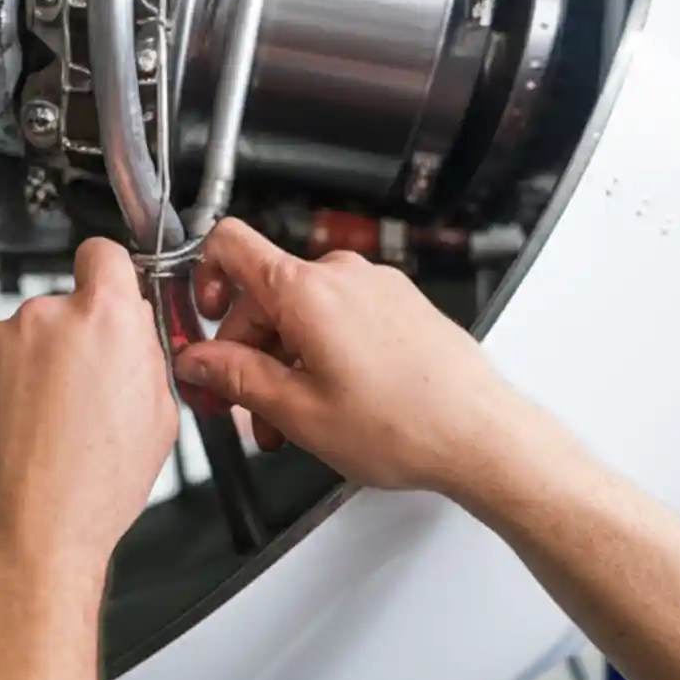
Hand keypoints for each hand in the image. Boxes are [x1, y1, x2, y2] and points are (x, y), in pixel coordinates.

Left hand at [0, 238, 178, 573]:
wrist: (32, 530)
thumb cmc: (96, 485)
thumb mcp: (160, 415)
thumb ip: (146, 354)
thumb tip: (134, 330)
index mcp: (105, 320)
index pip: (104, 252)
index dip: (109, 272)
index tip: (108, 288)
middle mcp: (46, 318)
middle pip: (66, 305)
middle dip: (77, 337)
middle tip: (88, 392)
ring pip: (28, 337)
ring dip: (39, 364)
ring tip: (52, 423)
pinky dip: (6, 386)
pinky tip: (23, 428)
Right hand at [175, 219, 518, 492]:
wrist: (480, 435)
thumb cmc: (405, 426)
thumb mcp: (297, 411)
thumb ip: (235, 378)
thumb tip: (198, 360)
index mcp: (307, 291)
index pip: (230, 244)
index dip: (202, 277)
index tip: (203, 319)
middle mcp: (342, 275)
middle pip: (264, 296)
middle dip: (246, 352)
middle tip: (244, 407)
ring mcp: (375, 287)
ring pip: (302, 314)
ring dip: (283, 363)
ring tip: (288, 423)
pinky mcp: (398, 305)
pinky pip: (338, 319)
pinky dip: (320, 355)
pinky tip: (326, 404)